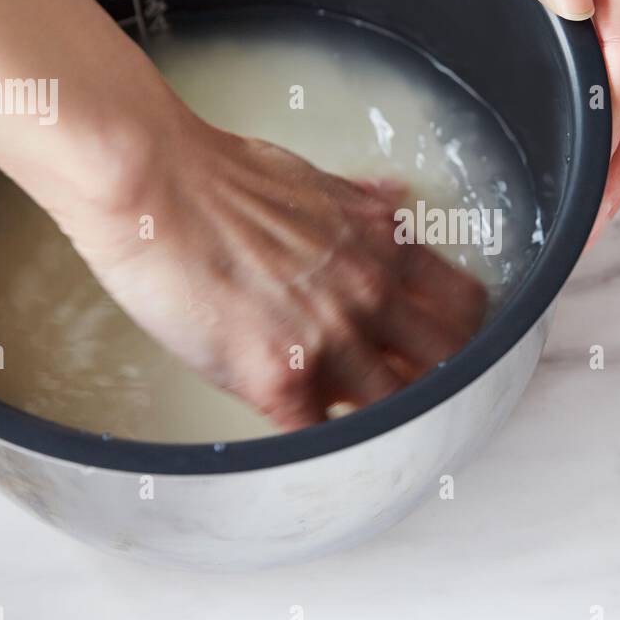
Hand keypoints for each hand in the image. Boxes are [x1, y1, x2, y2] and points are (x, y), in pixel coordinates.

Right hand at [57, 107, 488, 431]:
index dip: (462, 334)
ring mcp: (331, 340)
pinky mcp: (280, 378)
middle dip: (440, 381)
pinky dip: (319, 443)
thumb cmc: (221, 176)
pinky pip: (322, 436)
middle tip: (410, 390)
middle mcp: (372, 295)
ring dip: (380, 419)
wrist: (155, 186)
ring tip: (354, 420)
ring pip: (397, 409)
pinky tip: (303, 434)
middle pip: (451, 363)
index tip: (446, 348)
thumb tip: (398, 198)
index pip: (464, 307)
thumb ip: (364, 204)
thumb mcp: (316, 179)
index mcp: (385, 248)